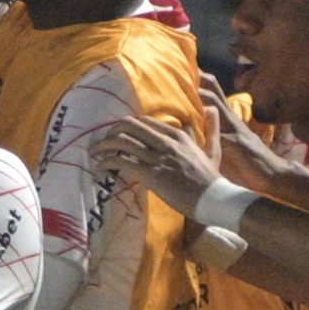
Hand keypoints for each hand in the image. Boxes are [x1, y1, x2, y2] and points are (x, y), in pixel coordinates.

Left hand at [94, 116, 220, 213]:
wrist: (214, 198)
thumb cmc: (211, 178)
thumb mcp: (213, 149)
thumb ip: (210, 130)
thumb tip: (211, 110)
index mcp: (178, 135)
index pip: (146, 122)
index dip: (128, 127)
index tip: (119, 134)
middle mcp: (166, 141)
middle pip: (130, 126)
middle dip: (111, 131)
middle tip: (102, 141)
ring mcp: (158, 157)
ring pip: (122, 142)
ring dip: (103, 146)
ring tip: (94, 153)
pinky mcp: (151, 174)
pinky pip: (122, 161)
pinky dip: (107, 162)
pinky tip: (100, 168)